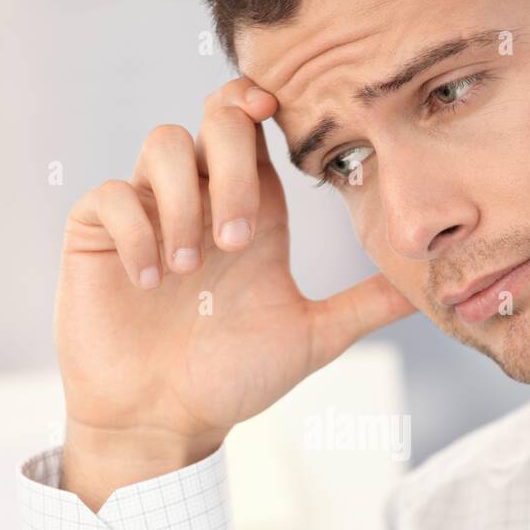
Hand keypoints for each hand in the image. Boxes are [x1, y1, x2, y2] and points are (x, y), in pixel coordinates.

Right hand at [56, 78, 414, 470]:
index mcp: (254, 211)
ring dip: (184, 199)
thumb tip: (431, 287)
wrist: (163, 422)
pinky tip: (152, 281)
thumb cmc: (231, 380)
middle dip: (234, 167)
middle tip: (239, 241)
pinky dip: (135, 231)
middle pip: (214, 120)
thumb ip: (365, 305)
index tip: (279, 122)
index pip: (257, 127)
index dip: (265, 108)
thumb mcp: (311, 339)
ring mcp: (148, 213)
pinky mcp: (98, 237)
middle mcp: (201, 201)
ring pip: (162, 144)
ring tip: (191, 269)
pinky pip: (110, 196)